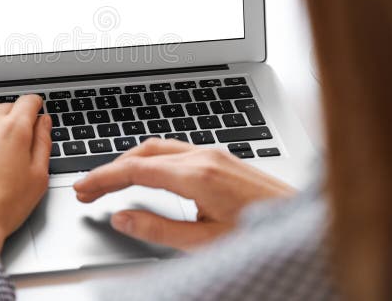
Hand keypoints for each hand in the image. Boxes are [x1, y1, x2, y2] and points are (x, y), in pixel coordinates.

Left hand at [0, 95, 51, 251]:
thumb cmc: (3, 208)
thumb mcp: (38, 177)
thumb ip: (43, 143)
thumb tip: (43, 122)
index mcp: (15, 130)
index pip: (28, 101)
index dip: (35, 105)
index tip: (35, 111)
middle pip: (5, 106)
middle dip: (14, 115)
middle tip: (17, 134)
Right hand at [73, 138, 293, 249]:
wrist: (309, 223)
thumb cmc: (263, 235)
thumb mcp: (205, 243)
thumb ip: (158, 230)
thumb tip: (121, 218)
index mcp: (197, 175)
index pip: (135, 170)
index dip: (103, 179)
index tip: (82, 189)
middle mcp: (204, 156)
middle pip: (143, 152)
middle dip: (111, 168)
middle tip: (88, 189)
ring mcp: (214, 153)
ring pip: (158, 148)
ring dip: (130, 162)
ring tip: (110, 183)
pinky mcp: (222, 158)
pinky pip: (175, 150)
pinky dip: (151, 161)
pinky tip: (146, 177)